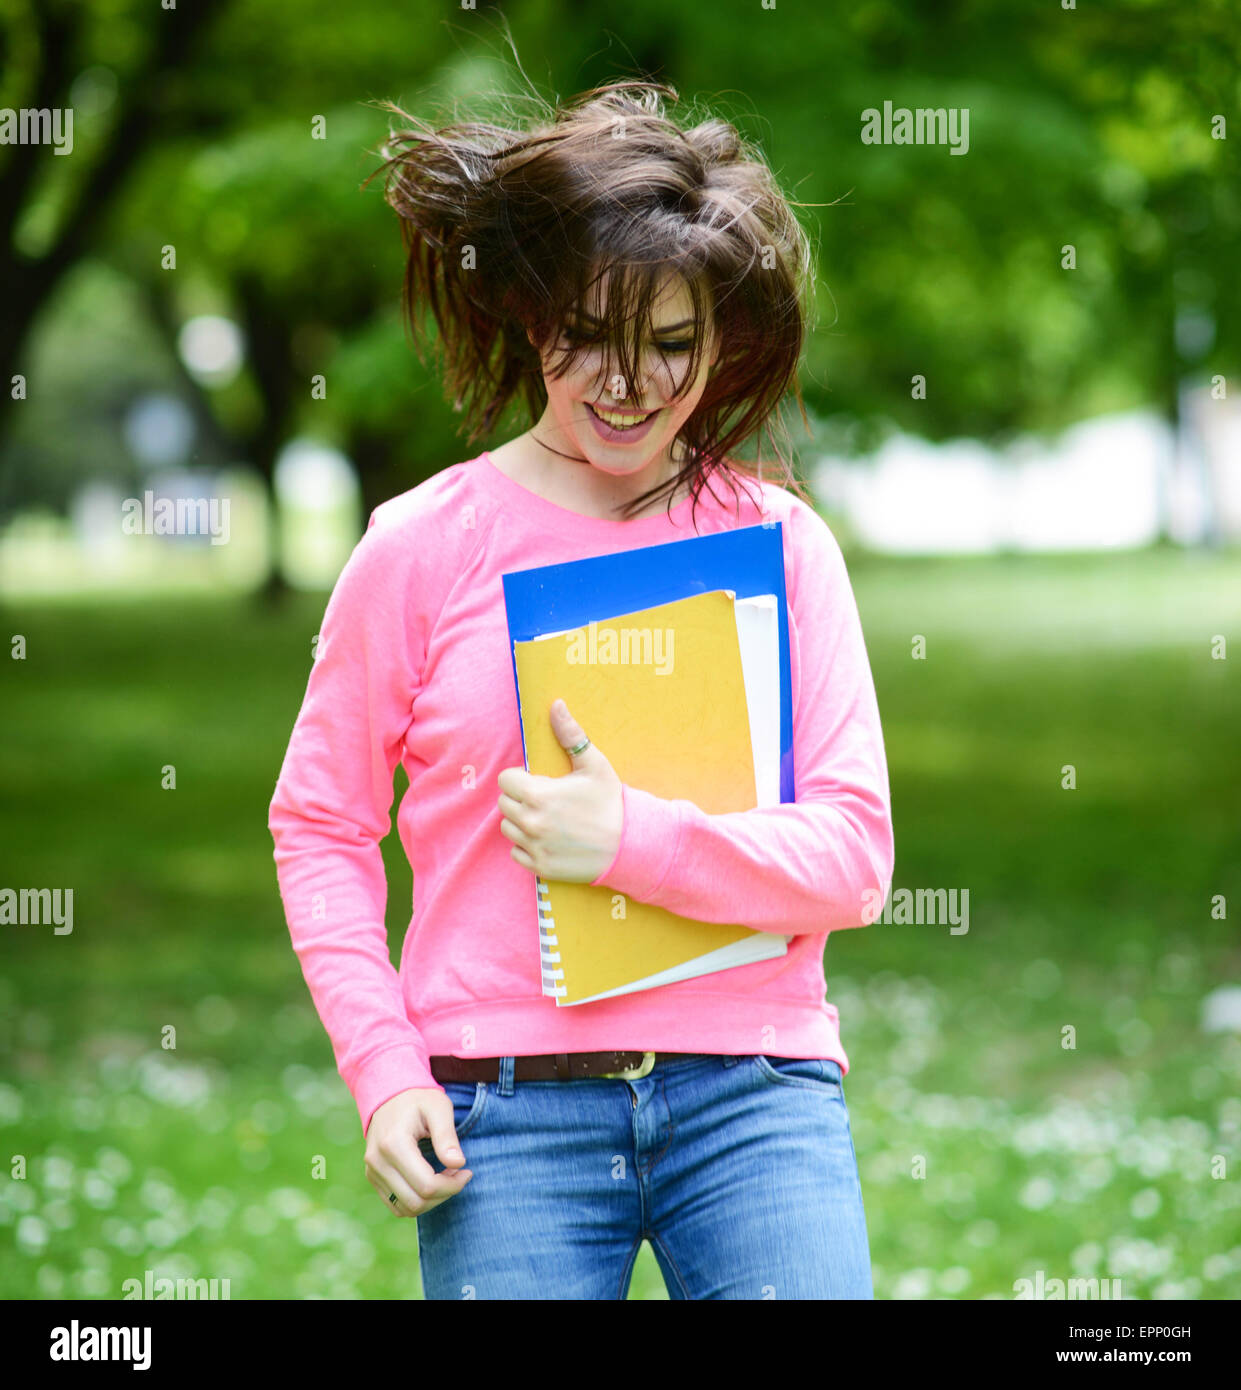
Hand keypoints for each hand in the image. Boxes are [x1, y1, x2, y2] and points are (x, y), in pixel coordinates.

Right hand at [364, 1088, 472, 1216]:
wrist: (389, 1094)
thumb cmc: (418, 1098)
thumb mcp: (438, 1107)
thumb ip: (447, 1136)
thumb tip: (458, 1163)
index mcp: (394, 1144)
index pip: (426, 1185)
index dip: (452, 1185)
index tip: (466, 1171)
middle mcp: (378, 1161)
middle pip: (416, 1202)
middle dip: (444, 1195)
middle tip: (458, 1175)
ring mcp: (372, 1171)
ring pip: (405, 1209)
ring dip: (431, 1202)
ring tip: (445, 1179)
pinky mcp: (372, 1177)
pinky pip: (396, 1205)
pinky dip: (416, 1201)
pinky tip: (430, 1183)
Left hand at [497, 699, 623, 883]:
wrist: (630, 846)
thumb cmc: (611, 802)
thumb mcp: (594, 765)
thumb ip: (571, 735)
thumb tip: (556, 704)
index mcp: (537, 794)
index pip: (506, 780)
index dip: (520, 778)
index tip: (538, 781)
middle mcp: (530, 822)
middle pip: (504, 804)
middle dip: (520, 799)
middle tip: (546, 799)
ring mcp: (533, 846)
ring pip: (508, 828)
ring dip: (521, 822)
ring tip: (547, 819)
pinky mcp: (539, 868)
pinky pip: (516, 853)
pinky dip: (528, 846)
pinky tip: (549, 839)